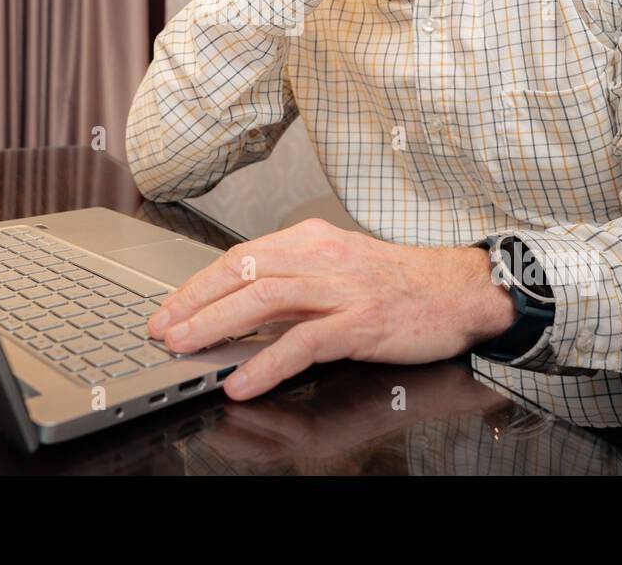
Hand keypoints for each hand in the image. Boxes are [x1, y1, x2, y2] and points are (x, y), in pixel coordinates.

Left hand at [147, 219, 518, 399]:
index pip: (240, 257)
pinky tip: (242, 381)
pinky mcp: (360, 323)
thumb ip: (294, 279)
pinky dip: (266, 363)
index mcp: (311, 240)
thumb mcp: (339, 266)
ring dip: (216, 326)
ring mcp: (340, 289)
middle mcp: (320, 257)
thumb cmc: (400, 281)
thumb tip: (241, 306)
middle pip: (242, 274)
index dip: (199, 284)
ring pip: (263, 300)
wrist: (459, 289)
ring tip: (186, 348)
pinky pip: (303, 342)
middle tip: (162, 330)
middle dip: (194, 303)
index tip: (170, 307)